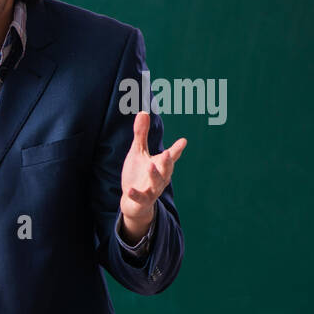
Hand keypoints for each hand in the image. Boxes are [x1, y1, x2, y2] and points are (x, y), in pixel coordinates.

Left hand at [120, 110, 185, 240]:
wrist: (133, 201)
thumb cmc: (138, 174)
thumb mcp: (138, 152)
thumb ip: (141, 134)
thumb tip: (143, 111)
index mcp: (161, 165)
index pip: (171, 156)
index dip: (177, 149)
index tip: (183, 141)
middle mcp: (160, 177)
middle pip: (166, 169)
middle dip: (168, 162)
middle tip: (168, 153)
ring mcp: (151, 189)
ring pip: (157, 183)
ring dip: (155, 175)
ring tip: (151, 166)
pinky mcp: (141, 200)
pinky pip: (140, 197)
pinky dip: (136, 194)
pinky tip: (130, 189)